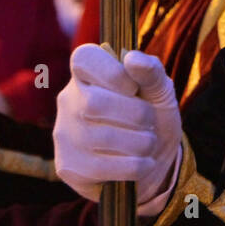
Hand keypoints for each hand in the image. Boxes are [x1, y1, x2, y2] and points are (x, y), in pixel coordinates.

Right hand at [53, 44, 182, 206]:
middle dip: (136, 114)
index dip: (113, 72)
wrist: (154, 165)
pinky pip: (102, 167)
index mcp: (87, 74)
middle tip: (149, 121)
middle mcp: (68, 101)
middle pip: (94, 102)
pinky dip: (135, 166)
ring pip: (102, 137)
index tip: (134, 88)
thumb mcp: (160, 93)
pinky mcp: (67, 167)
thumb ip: (151, 72)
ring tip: (149, 143)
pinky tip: (144, 164)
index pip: (84, 58)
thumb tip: (132, 59)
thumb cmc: (153, 119)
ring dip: (140, 142)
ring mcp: (64, 135)